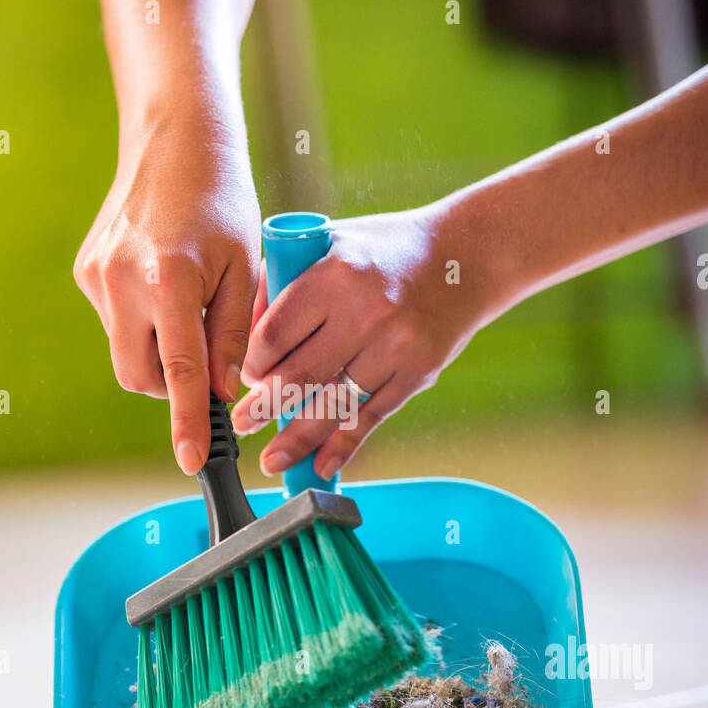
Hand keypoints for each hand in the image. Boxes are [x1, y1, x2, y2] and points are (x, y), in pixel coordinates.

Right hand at [74, 110, 259, 473]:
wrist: (174, 141)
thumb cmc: (222, 201)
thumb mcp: (245, 268)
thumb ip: (234, 336)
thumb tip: (223, 392)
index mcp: (169, 280)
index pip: (180, 372)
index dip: (188, 423)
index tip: (194, 461)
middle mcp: (122, 281)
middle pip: (142, 376)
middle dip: (173, 385)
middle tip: (206, 355)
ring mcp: (96, 277)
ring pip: (128, 351)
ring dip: (160, 348)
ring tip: (188, 303)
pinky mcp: (85, 272)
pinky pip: (116, 322)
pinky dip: (144, 321)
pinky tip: (162, 282)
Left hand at [232, 204, 485, 478]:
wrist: (464, 256)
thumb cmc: (385, 250)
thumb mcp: (330, 244)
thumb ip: (285, 283)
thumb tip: (248, 338)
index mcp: (334, 274)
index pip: (275, 334)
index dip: (253, 364)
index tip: (246, 379)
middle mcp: (365, 312)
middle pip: (299, 376)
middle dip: (263, 408)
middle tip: (242, 425)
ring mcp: (395, 346)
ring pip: (334, 404)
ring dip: (297, 439)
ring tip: (272, 460)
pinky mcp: (419, 371)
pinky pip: (372, 415)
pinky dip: (344, 444)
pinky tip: (321, 464)